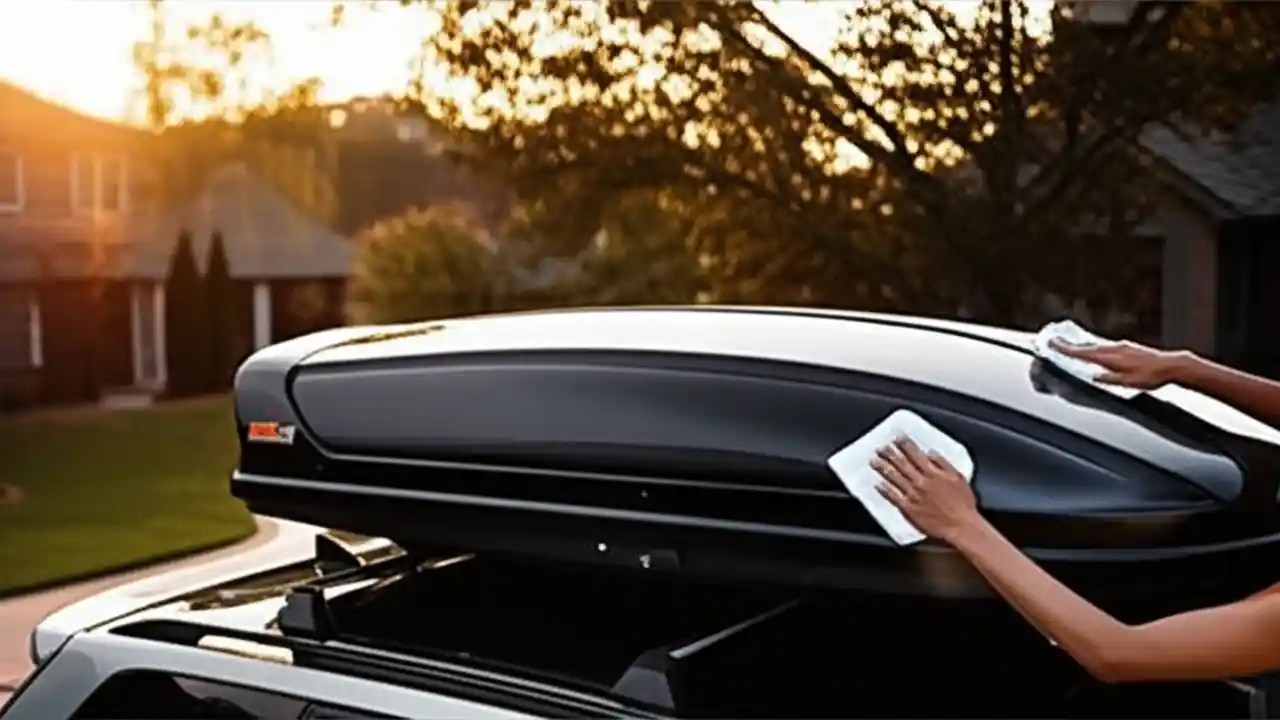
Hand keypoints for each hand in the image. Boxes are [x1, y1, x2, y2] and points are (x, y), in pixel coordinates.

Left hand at [872, 437, 981, 544]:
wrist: (961, 526)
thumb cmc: (963, 504)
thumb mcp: (958, 478)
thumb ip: (944, 464)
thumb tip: (931, 453)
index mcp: (933, 473)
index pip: (915, 455)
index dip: (905, 445)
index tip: (896, 438)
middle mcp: (921, 482)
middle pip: (902, 464)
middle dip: (890, 454)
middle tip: (880, 447)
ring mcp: (913, 495)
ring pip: (894, 478)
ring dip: (883, 468)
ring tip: (874, 461)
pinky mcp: (909, 509)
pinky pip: (894, 497)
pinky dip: (885, 490)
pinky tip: (877, 484)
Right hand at [1049, 337, 1187, 389]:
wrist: (1172, 366)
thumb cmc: (1151, 376)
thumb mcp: (1128, 383)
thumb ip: (1109, 379)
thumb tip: (1093, 376)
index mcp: (1111, 357)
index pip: (1083, 353)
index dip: (1066, 349)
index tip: (1052, 343)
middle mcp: (1115, 348)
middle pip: (1087, 346)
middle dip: (1070, 345)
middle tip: (1055, 341)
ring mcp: (1122, 346)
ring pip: (1096, 345)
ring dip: (1083, 346)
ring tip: (1071, 346)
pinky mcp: (1128, 348)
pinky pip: (1106, 346)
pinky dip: (1096, 348)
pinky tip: (1096, 351)